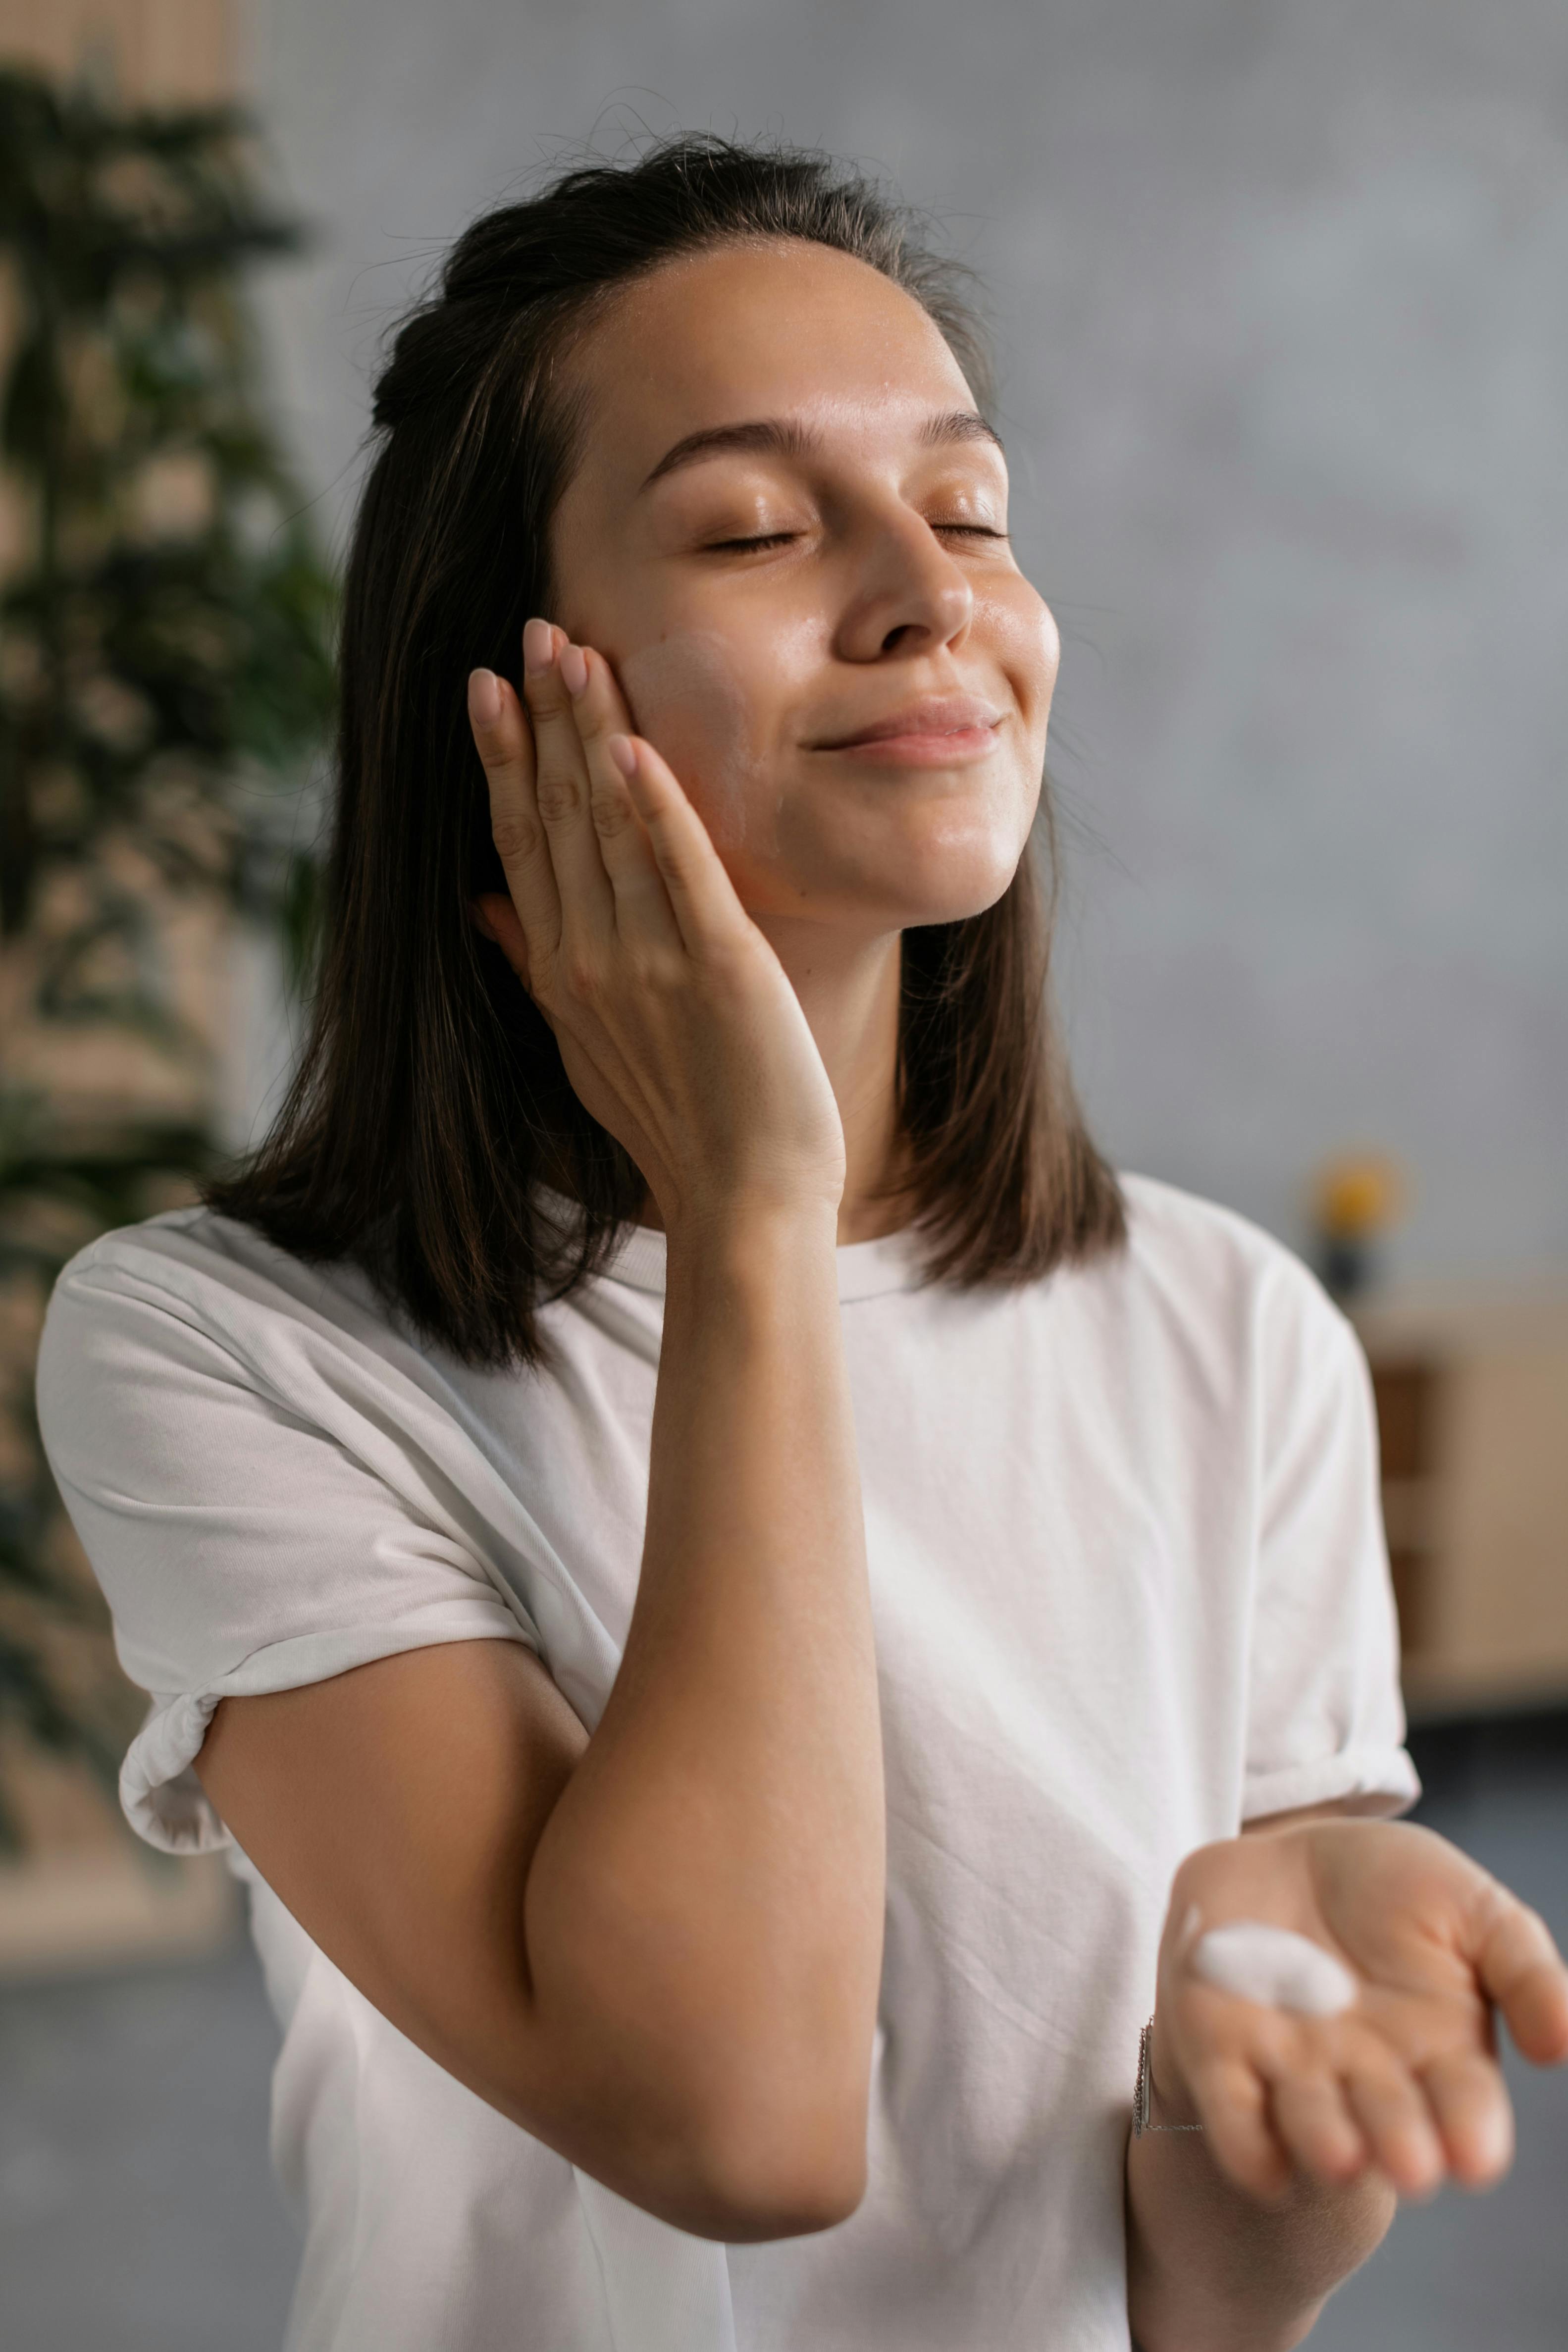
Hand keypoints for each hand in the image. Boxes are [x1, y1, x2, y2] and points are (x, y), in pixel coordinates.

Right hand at [466, 619, 844, 1234]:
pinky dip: (660, 809)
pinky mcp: (719, 970)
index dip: (503, 760)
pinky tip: (637, 746)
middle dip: (543, 720)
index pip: (520, 842)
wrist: (743, 1200)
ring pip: (611, 828)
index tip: (486, 686)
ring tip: (577, 654)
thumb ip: (534, 967)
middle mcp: (592, 961)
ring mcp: (651, 965)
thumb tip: (483, 904)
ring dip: (593, 735)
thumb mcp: (585, 1048)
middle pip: (557, 817)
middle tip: (533, 632)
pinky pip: (682, 875)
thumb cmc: (677, 1124)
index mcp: (562, 973)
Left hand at [1149, 1817, 1567, 2204]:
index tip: (1476, 2156)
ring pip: (1311, 2123)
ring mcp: (1296, 2066)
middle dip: (1399, 2146)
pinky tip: (1264, 2168)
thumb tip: (1561, 2045)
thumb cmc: (1394, 1889)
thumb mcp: (1472, 1908)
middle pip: (1389, 2123)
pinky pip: (1233, 2109)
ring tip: (1341, 2156)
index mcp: (1440, 2050)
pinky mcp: (1224, 2049)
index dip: (1470, 2131)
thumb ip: (1525, 1970)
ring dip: (1323, 2144)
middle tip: (1412, 2165)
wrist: (1289, 1852)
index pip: (1464, 2104)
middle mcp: (1369, 2074)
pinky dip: (1245, 2142)